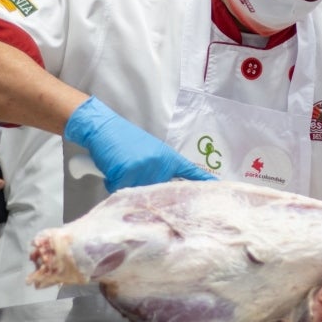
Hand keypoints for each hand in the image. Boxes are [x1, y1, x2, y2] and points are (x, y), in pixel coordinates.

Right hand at [64, 96, 215, 191]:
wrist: (103, 127)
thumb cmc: (124, 140)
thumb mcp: (149, 152)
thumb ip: (158, 170)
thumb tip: (160, 192)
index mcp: (167, 158)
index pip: (189, 172)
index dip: (203, 182)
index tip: (218, 189)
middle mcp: (160, 164)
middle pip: (157, 193)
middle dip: (146, 194)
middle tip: (132, 175)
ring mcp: (145, 168)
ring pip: (136, 194)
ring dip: (126, 186)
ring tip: (120, 167)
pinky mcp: (127, 172)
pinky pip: (120, 189)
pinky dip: (112, 182)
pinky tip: (111, 168)